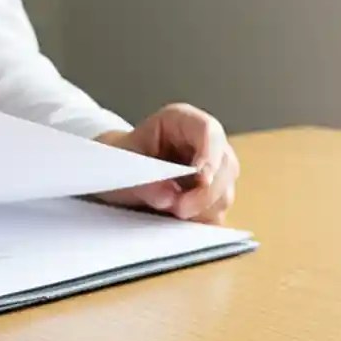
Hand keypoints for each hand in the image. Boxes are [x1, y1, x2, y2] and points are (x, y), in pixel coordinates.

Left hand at [95, 103, 239, 223]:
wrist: (115, 176)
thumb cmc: (119, 162)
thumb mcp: (121, 167)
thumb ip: (144, 182)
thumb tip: (170, 197)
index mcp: (181, 121)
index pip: (208, 131)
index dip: (210, 156)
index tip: (201, 179)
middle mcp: (204, 143)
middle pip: (225, 165)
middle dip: (205, 193)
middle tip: (179, 209)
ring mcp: (213, 169)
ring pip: (225, 193)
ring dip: (202, 209)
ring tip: (172, 212)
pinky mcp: (212, 195)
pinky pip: (218, 212)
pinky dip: (200, 219)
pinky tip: (178, 219)